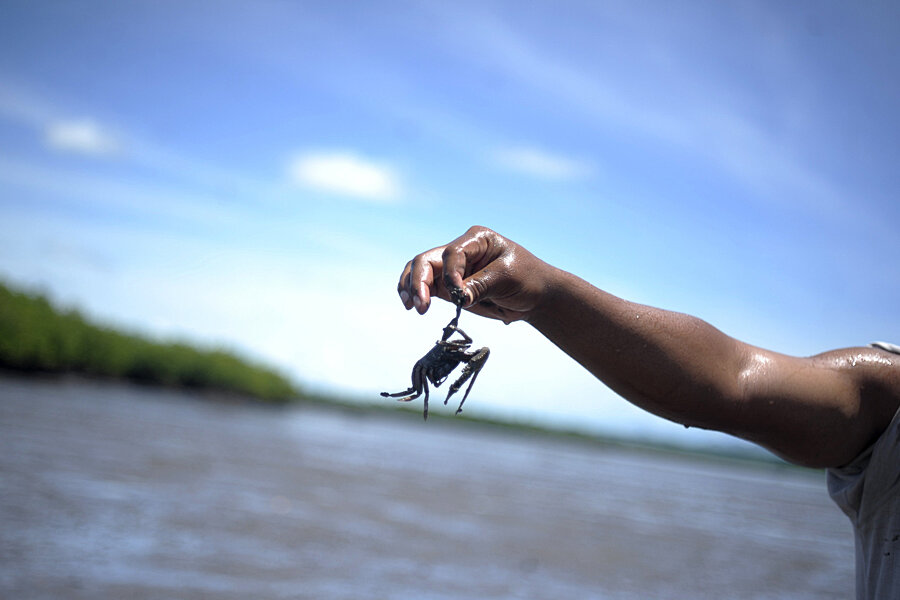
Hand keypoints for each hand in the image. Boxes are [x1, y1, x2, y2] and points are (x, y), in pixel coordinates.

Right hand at [396, 226, 552, 322]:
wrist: (537, 295)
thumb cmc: (528, 278)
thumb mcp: (507, 278)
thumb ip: (481, 285)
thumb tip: (458, 298)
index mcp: (476, 239)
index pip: (452, 254)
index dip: (450, 275)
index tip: (459, 295)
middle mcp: (460, 251)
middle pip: (428, 260)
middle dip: (420, 282)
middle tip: (421, 305)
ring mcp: (453, 270)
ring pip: (421, 272)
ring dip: (412, 287)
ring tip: (413, 306)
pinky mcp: (450, 287)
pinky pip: (426, 287)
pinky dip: (415, 293)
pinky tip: (410, 305)